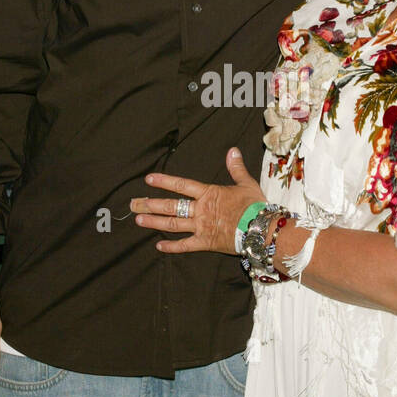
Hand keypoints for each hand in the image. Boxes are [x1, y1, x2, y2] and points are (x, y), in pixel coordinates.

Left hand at [131, 148, 263, 254]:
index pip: (181, 185)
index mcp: (208, 194)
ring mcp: (201, 227)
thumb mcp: (246, 183)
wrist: (262, 229)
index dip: (164, 182)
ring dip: (154, 221)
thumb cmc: (255, 206)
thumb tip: (232, 150)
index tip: (148, 180)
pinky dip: (171, 246)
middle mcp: (201, 210)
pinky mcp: (206, 243)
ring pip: (173, 224)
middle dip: (150, 204)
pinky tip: (159, 246)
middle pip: (171, 206)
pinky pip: (185, 246)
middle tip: (133, 203)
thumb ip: (236, 167)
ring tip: (138, 219)